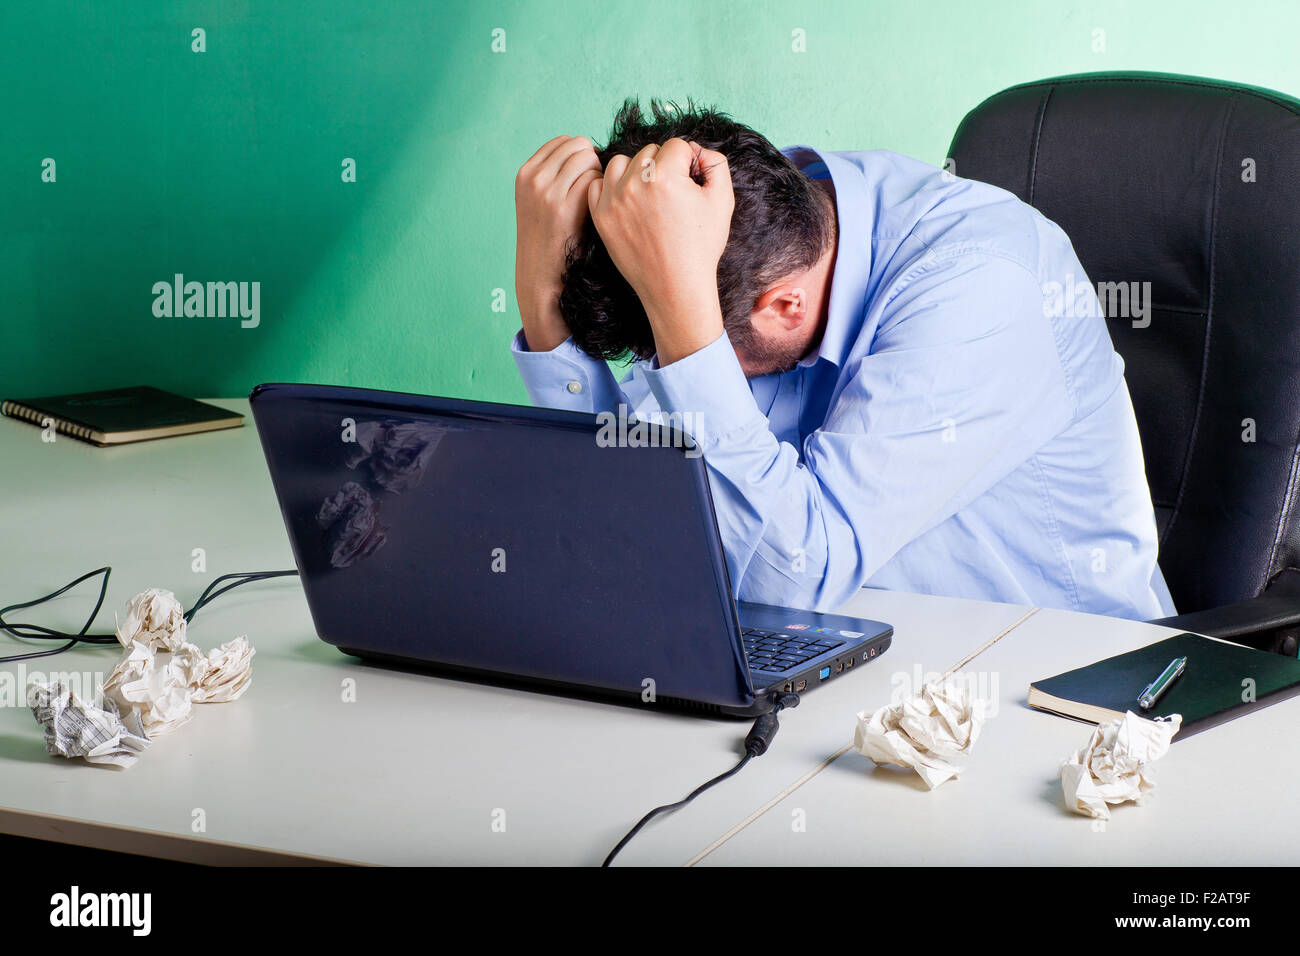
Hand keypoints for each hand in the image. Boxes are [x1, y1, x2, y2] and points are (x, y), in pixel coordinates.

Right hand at [514, 135, 602, 351]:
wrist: (541, 276)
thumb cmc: (552, 239)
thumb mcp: (540, 201)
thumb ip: (556, 175)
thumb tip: (589, 152)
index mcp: (525, 173)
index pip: (563, 141)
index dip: (581, 156)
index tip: (586, 177)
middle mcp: (533, 178)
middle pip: (578, 145)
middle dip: (592, 163)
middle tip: (595, 190)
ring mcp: (546, 191)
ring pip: (588, 158)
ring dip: (599, 176)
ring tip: (596, 200)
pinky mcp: (562, 207)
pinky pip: (594, 180)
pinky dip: (602, 191)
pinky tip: (599, 209)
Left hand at [588, 138, 733, 364]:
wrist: (676, 288)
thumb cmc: (701, 247)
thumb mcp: (722, 200)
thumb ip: (715, 163)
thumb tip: (696, 150)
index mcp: (665, 176)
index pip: (675, 145)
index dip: (687, 162)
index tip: (690, 185)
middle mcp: (635, 184)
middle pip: (649, 151)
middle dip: (663, 166)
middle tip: (672, 196)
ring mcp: (613, 201)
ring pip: (621, 163)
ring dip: (636, 172)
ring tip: (650, 196)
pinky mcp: (601, 217)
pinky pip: (598, 184)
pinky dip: (612, 188)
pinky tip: (629, 202)